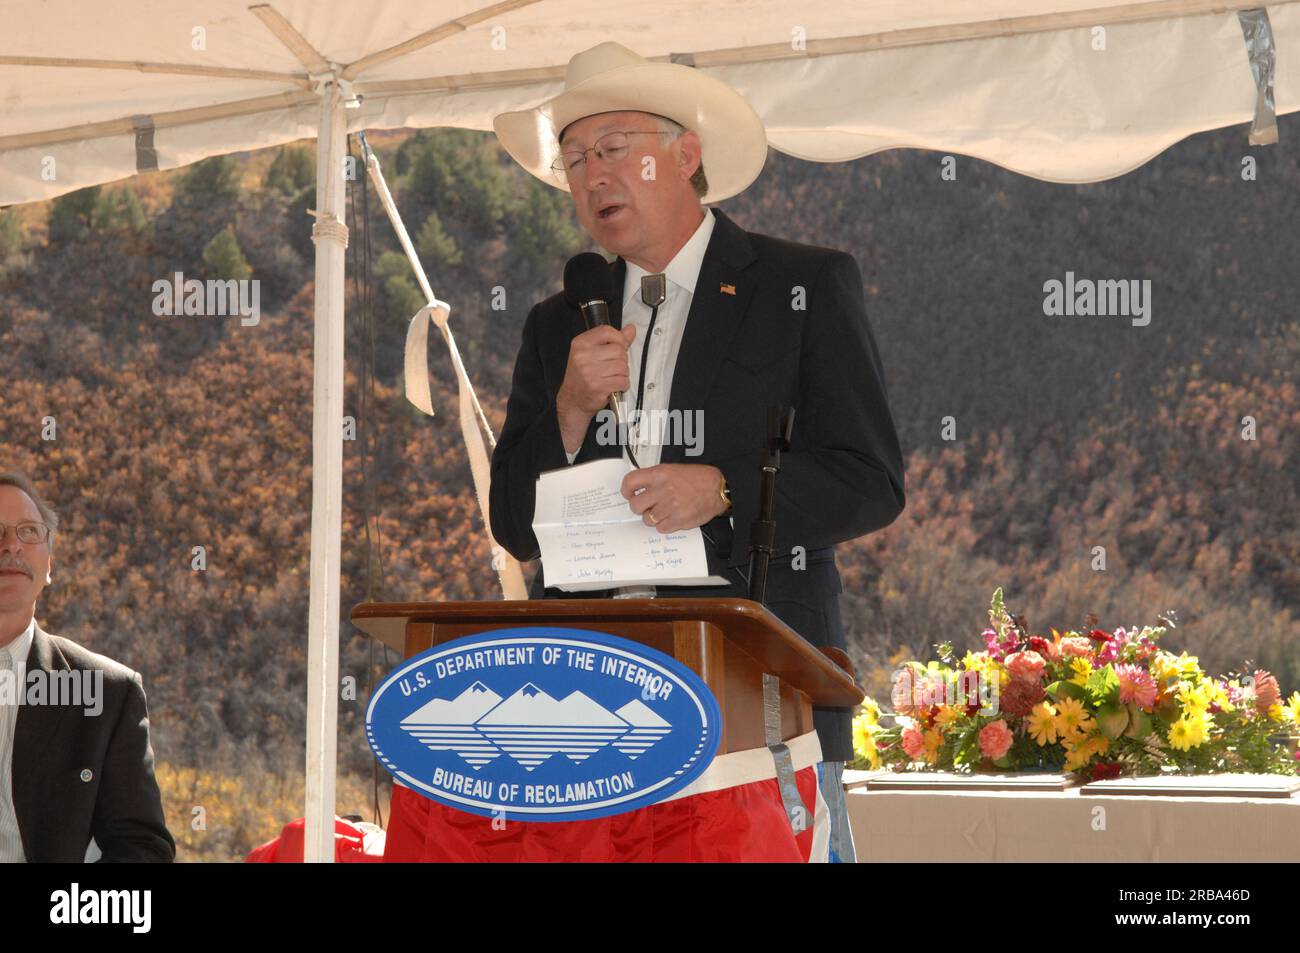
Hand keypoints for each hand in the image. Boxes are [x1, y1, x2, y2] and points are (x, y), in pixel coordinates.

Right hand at [556, 324, 636, 451]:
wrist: (573, 400)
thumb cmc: (582, 376)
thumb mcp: (591, 352)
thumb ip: (613, 340)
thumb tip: (631, 329)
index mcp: (581, 344)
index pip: (607, 331)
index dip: (618, 338)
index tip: (619, 346)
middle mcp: (583, 356)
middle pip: (619, 350)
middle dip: (621, 360)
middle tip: (612, 367)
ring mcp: (590, 372)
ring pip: (623, 366)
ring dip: (622, 373)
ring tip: (611, 377)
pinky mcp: (598, 387)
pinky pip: (623, 381)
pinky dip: (623, 384)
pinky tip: (613, 385)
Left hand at [621, 464, 726, 533]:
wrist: (717, 488)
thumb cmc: (696, 478)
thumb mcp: (672, 470)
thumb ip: (654, 478)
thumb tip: (637, 488)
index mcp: (659, 474)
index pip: (630, 482)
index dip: (626, 490)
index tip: (628, 494)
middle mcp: (663, 490)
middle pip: (636, 505)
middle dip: (639, 508)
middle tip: (647, 506)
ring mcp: (671, 507)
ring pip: (647, 519)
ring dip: (653, 517)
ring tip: (663, 511)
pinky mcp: (679, 520)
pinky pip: (661, 528)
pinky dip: (664, 525)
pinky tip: (672, 517)